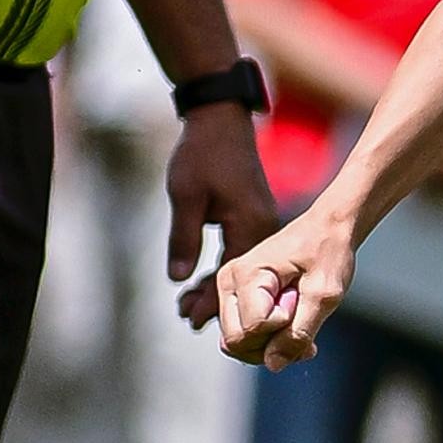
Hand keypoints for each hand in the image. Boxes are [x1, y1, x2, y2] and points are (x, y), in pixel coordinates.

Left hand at [167, 104, 283, 325]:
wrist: (221, 121)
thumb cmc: (203, 154)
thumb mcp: (186, 197)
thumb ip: (184, 240)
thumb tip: (179, 279)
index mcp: (251, 224)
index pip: (233, 276)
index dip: (212, 302)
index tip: (189, 321)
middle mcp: (263, 227)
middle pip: (241, 276)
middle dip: (214, 300)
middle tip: (184, 318)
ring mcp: (261, 221)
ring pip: (240, 266)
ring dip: (216, 286)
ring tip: (187, 305)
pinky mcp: (254, 216)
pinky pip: (241, 251)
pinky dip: (222, 268)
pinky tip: (202, 279)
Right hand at [213, 192, 359, 366]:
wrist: (329, 228)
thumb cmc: (328, 252)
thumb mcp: (325, 293)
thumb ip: (300, 331)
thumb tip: (273, 365)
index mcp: (244, 275)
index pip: (252, 330)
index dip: (283, 326)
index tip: (303, 300)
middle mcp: (228, 283)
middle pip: (236, 342)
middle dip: (273, 343)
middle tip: (305, 319)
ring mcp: (231, 291)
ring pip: (239, 343)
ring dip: (273, 343)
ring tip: (303, 320)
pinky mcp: (240, 299)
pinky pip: (247, 335)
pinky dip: (271, 339)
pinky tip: (296, 325)